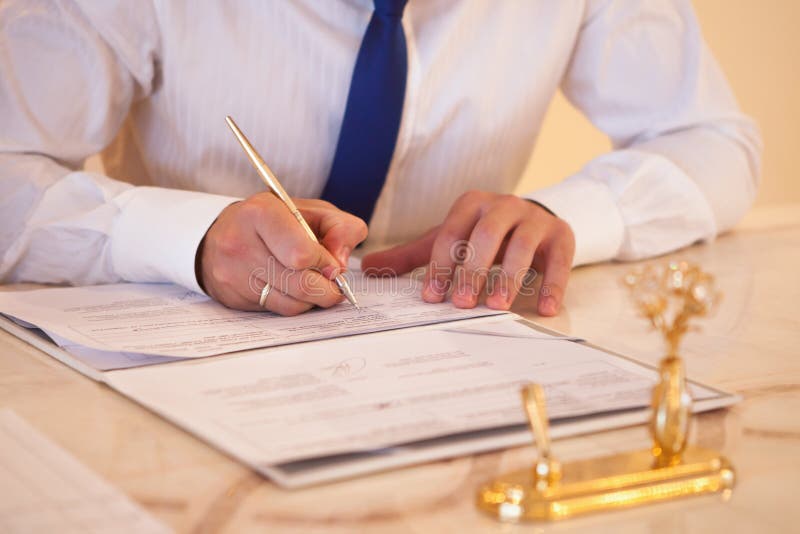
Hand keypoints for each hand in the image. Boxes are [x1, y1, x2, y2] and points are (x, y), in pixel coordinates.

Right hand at [197, 194, 366, 314]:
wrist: (225, 232)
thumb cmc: (277, 221)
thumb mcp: (313, 211)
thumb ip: (341, 229)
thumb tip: (341, 264)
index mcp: (261, 213)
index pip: (301, 254)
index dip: (326, 263)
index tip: (333, 264)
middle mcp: (240, 243)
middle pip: (301, 283)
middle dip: (327, 288)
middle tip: (335, 284)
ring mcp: (232, 273)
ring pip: (292, 303)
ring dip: (313, 299)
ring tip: (316, 284)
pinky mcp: (232, 296)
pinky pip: (278, 311)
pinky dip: (296, 304)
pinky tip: (295, 290)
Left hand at [361, 191, 573, 315]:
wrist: (533, 219)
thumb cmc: (484, 234)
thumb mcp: (450, 239)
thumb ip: (413, 255)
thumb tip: (368, 268)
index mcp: (472, 204)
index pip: (451, 234)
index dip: (440, 266)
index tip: (431, 297)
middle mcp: (504, 205)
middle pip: (487, 235)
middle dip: (473, 270)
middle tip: (460, 303)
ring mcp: (535, 219)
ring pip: (522, 245)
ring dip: (509, 277)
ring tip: (496, 306)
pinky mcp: (562, 236)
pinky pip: (559, 260)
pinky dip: (552, 285)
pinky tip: (545, 308)